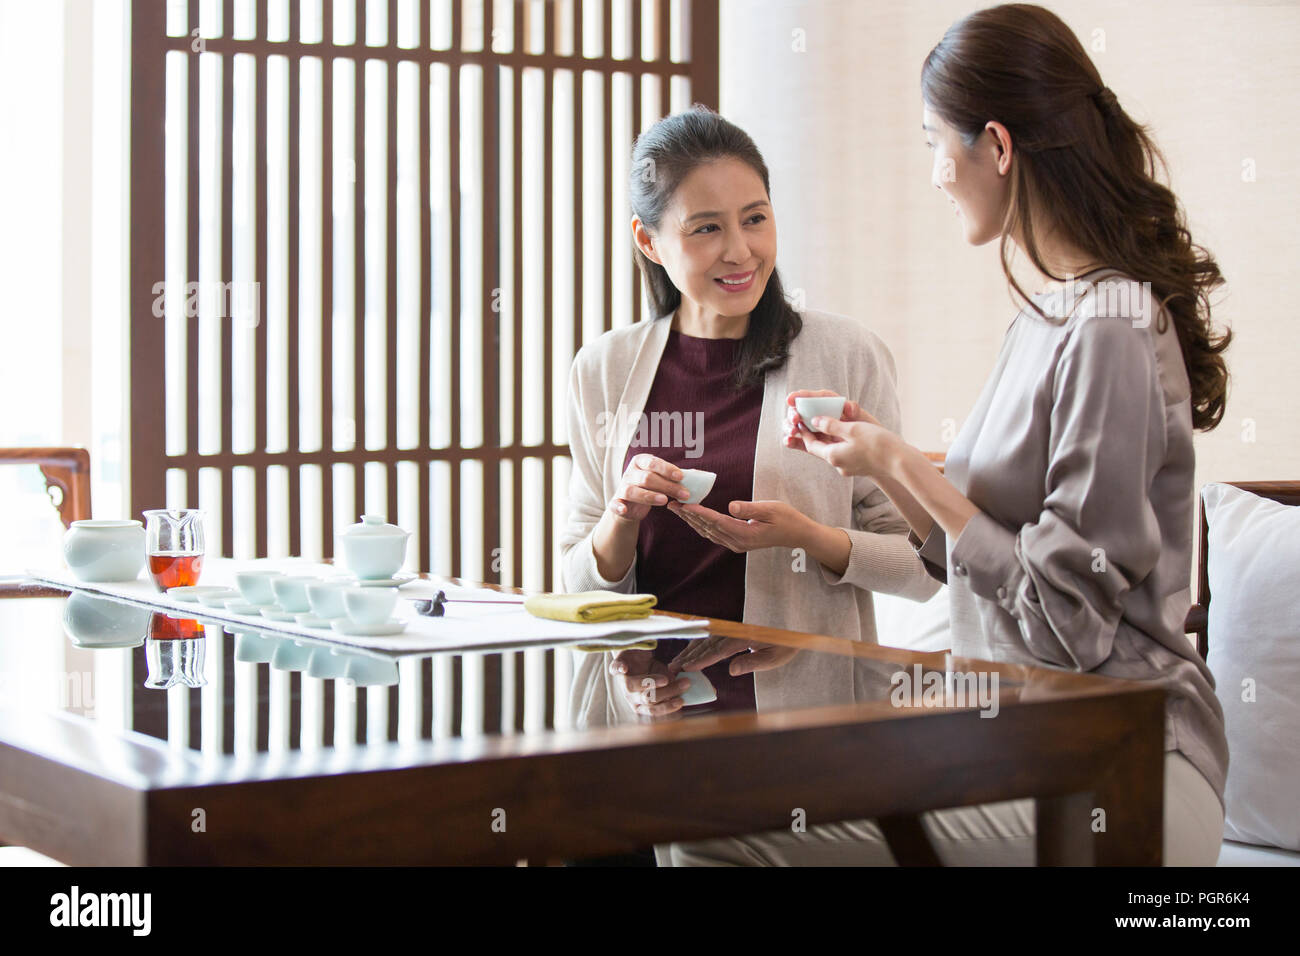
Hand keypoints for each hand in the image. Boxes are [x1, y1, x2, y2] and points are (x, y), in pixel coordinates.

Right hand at [607, 454, 690, 523]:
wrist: (631, 505)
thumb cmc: (650, 487)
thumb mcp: (662, 479)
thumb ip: (675, 476)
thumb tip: (697, 475)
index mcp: (641, 462)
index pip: (653, 463)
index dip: (667, 469)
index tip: (681, 476)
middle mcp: (630, 472)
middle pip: (647, 478)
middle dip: (667, 486)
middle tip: (685, 494)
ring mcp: (622, 487)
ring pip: (633, 490)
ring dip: (649, 495)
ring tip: (665, 500)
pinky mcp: (616, 502)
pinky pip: (615, 503)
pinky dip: (618, 506)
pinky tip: (624, 509)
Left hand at [609, 647, 690, 718]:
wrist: (638, 653)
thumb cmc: (653, 670)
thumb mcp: (666, 679)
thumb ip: (672, 686)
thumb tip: (683, 690)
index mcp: (641, 704)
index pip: (653, 710)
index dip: (667, 708)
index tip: (682, 701)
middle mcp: (630, 696)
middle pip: (646, 699)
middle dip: (667, 693)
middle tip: (685, 684)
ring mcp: (622, 681)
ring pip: (631, 687)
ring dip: (649, 683)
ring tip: (666, 679)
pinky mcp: (616, 666)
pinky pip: (614, 668)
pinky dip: (618, 668)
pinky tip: (624, 668)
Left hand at [666, 499, 809, 552]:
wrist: (798, 534)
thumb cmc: (787, 518)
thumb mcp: (771, 509)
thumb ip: (750, 509)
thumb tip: (731, 507)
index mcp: (745, 534)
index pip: (717, 521)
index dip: (699, 512)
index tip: (684, 504)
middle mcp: (738, 542)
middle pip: (707, 528)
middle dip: (688, 515)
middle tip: (671, 503)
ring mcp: (737, 544)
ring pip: (708, 532)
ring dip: (691, 521)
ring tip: (676, 509)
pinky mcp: (738, 543)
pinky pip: (714, 535)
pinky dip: (701, 525)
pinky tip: (692, 518)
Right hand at [668, 636, 799, 675]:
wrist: (795, 623)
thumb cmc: (787, 644)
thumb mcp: (774, 658)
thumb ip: (752, 663)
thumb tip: (731, 670)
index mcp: (745, 637)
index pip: (719, 650)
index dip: (702, 659)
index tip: (688, 667)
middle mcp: (736, 630)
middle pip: (708, 643)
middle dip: (690, 656)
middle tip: (674, 667)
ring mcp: (733, 628)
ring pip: (707, 639)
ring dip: (691, 649)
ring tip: (677, 661)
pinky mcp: (733, 628)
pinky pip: (712, 635)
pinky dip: (699, 641)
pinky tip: (689, 646)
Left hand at [783, 391, 892, 477]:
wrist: (899, 462)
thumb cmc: (877, 444)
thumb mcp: (852, 429)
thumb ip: (831, 425)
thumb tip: (815, 420)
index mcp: (833, 456)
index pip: (811, 445)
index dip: (805, 433)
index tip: (802, 421)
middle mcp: (839, 465)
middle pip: (821, 449)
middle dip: (817, 436)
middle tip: (814, 421)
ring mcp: (849, 469)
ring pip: (834, 452)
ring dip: (830, 440)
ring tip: (831, 426)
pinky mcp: (860, 468)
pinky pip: (846, 455)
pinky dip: (842, 445)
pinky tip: (848, 436)